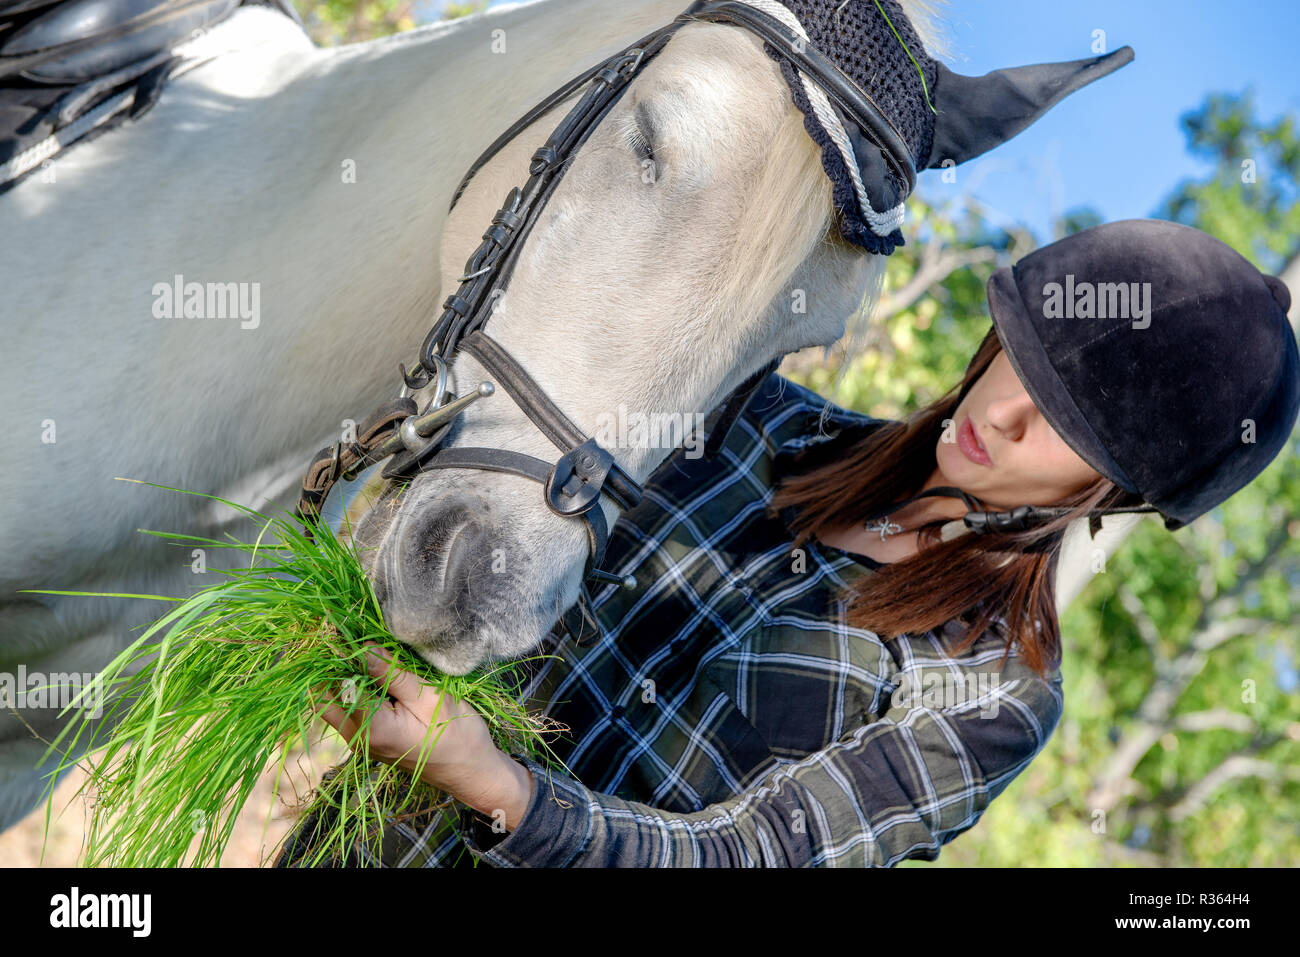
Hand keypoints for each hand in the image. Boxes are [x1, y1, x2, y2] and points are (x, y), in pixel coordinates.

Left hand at [314, 642, 531, 824]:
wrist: (469, 770)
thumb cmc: (456, 733)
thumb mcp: (430, 697)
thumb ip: (393, 674)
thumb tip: (363, 648)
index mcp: (371, 728)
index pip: (341, 683)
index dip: (345, 656)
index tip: (354, 632)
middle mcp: (358, 738)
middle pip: (328, 696)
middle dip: (340, 668)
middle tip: (363, 645)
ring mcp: (361, 741)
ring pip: (338, 703)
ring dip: (350, 679)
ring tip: (378, 660)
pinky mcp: (369, 739)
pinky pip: (352, 710)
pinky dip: (361, 691)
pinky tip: (384, 678)